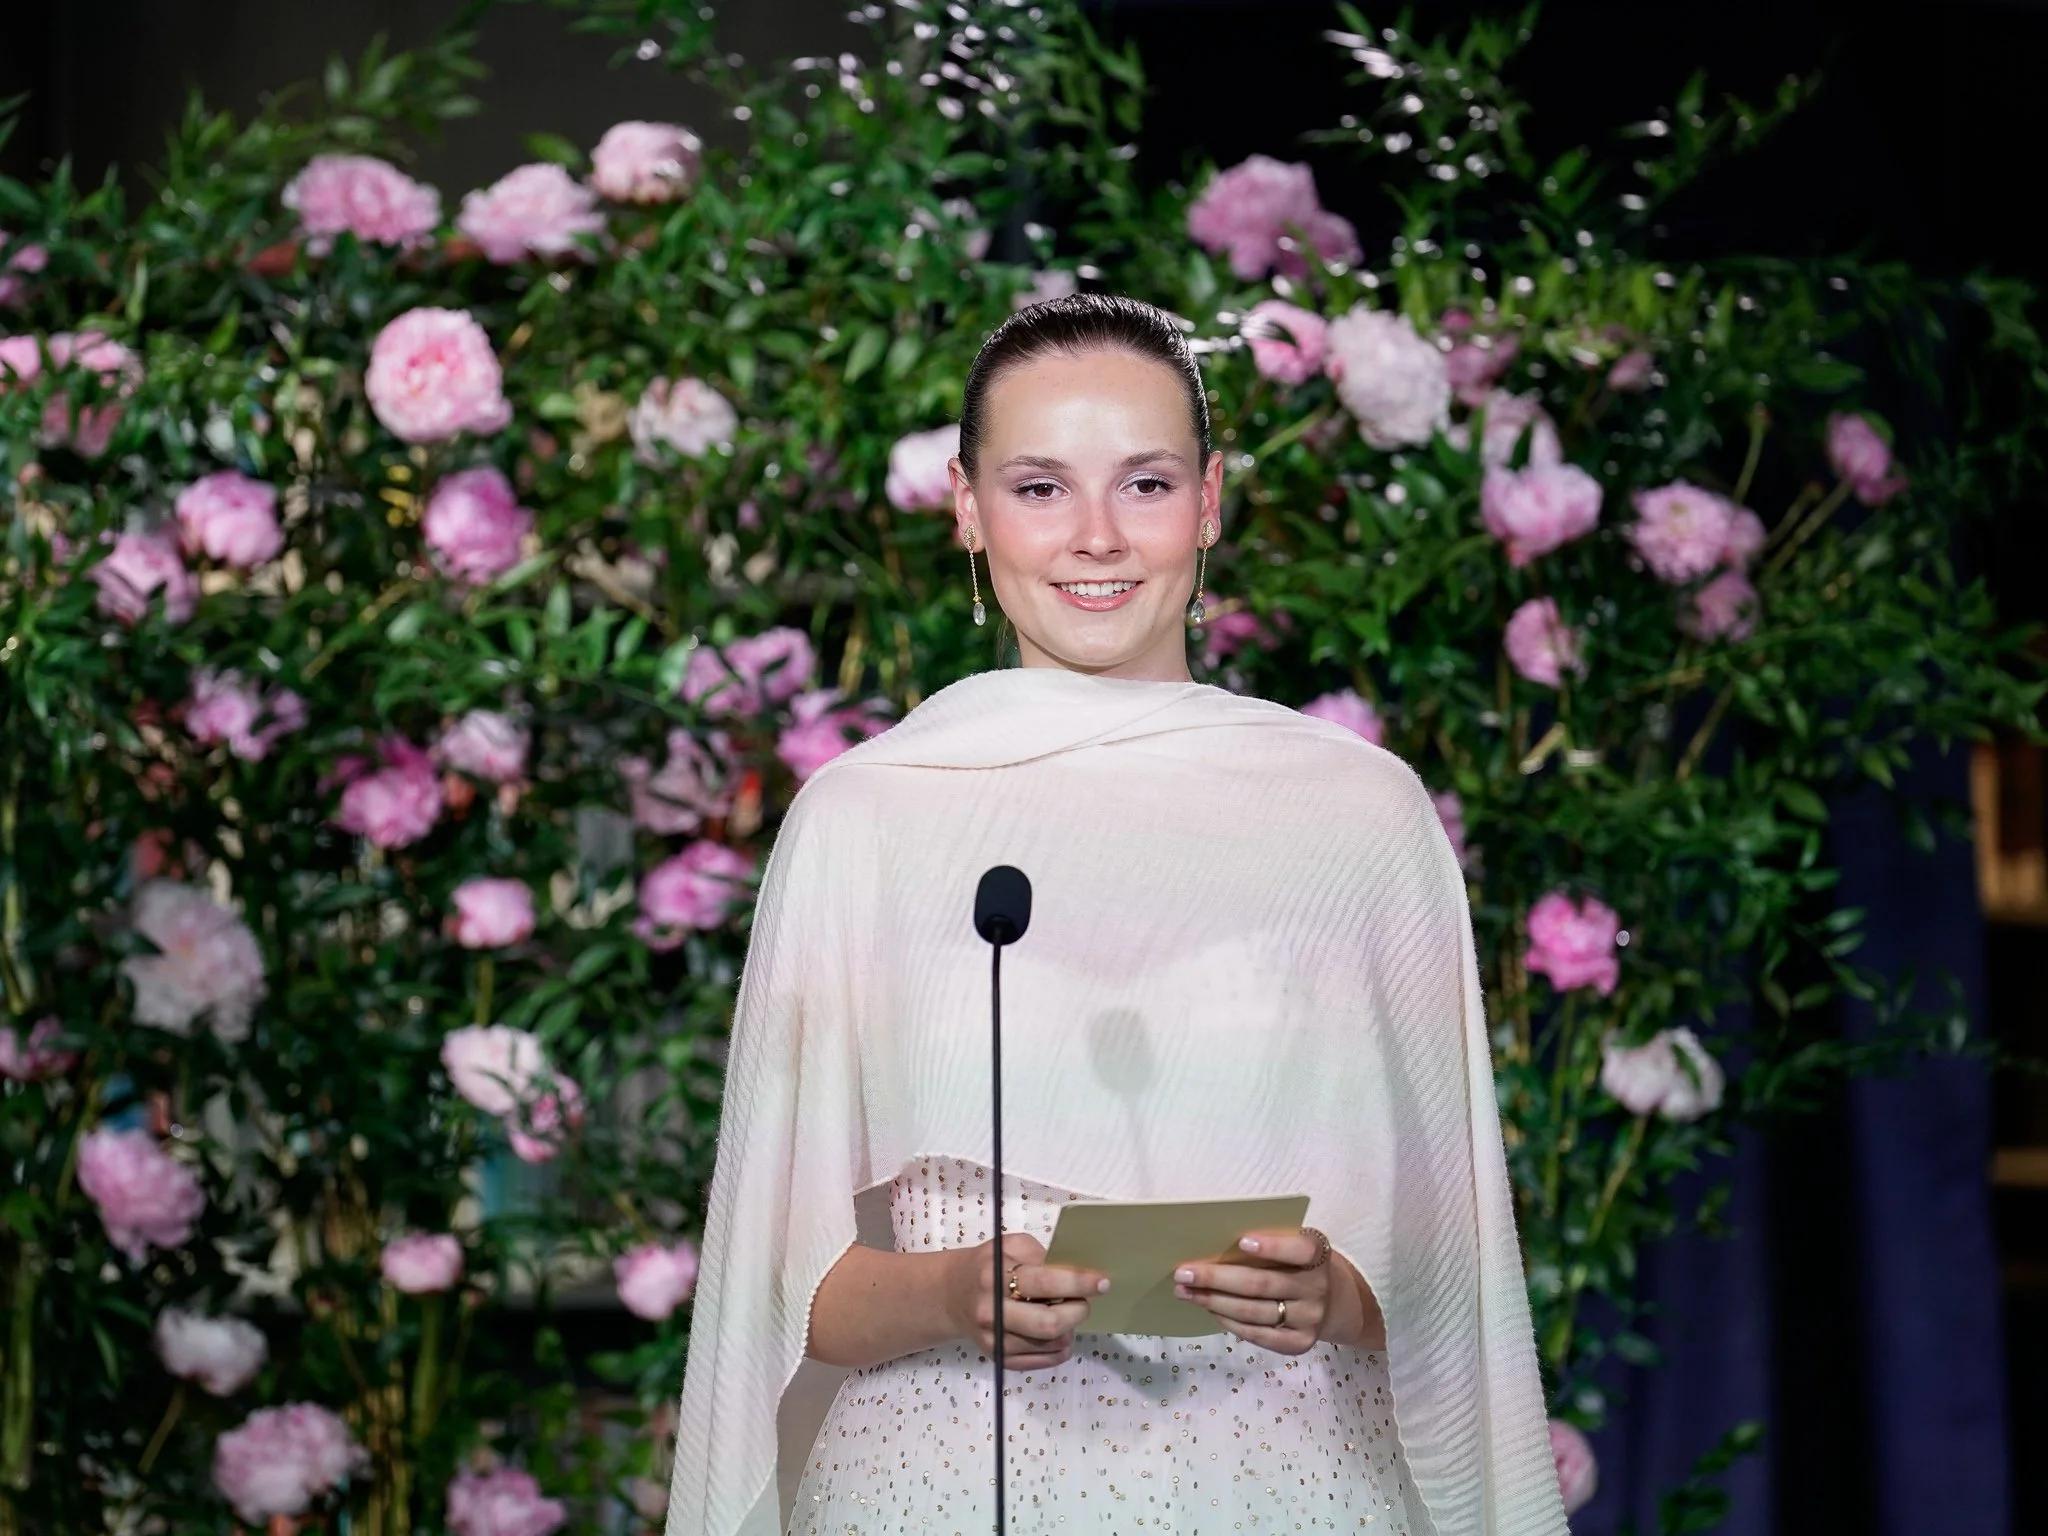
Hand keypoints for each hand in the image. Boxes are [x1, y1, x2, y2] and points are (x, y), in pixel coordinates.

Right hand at [946, 1232, 1109, 1371]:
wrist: (952, 1295)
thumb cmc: (989, 1265)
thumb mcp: (1011, 1247)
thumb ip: (1042, 1257)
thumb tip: (1080, 1274)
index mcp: (995, 1275)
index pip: (1045, 1283)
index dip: (1078, 1283)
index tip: (1102, 1283)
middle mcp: (992, 1311)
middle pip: (1050, 1324)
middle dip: (1078, 1311)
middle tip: (1083, 1301)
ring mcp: (994, 1339)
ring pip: (1051, 1344)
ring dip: (1069, 1329)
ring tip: (1064, 1312)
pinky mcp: (999, 1358)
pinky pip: (1044, 1361)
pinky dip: (1060, 1347)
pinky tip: (1056, 1331)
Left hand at [1172, 1227, 1335, 1355]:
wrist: (1334, 1302)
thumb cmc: (1298, 1264)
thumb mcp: (1295, 1245)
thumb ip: (1270, 1243)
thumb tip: (1214, 1245)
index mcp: (1319, 1255)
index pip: (1300, 1250)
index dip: (1272, 1247)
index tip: (1242, 1241)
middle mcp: (1317, 1289)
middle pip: (1262, 1284)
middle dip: (1217, 1278)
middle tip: (1183, 1273)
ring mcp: (1309, 1319)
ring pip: (1254, 1311)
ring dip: (1213, 1301)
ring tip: (1185, 1292)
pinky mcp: (1299, 1343)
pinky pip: (1257, 1334)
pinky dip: (1229, 1321)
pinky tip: (1208, 1309)